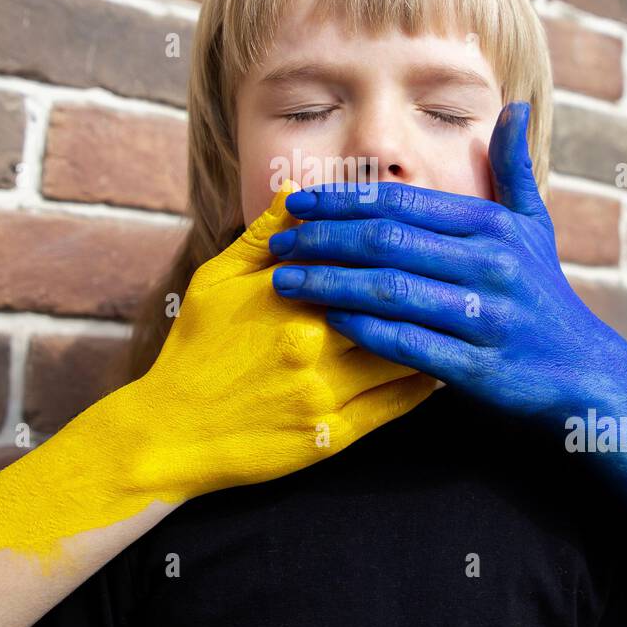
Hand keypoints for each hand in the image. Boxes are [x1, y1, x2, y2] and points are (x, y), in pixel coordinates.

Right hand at [114, 179, 437, 499]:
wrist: (170, 434)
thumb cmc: (193, 350)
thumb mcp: (215, 282)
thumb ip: (260, 237)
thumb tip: (296, 191)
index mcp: (286, 297)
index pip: (359, 257)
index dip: (394, 244)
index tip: (422, 233)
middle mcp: (311, 341)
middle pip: (389, 301)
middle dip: (425, 283)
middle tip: (456, 270)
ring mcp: (324, 392)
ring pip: (403, 351)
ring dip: (434, 331)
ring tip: (456, 315)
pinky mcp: (333, 435)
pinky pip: (396, 404)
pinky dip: (424, 381)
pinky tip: (439, 365)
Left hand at [268, 102, 608, 422]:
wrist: (584, 374)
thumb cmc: (544, 294)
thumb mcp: (535, 227)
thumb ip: (515, 168)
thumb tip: (515, 106)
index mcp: (491, 226)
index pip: (401, 201)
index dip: (342, 199)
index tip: (296, 203)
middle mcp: (488, 265)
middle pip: (386, 240)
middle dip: (322, 238)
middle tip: (277, 242)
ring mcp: (483, 317)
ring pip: (389, 290)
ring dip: (328, 283)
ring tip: (284, 281)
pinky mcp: (477, 367)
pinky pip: (408, 344)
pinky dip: (364, 330)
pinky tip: (328, 321)